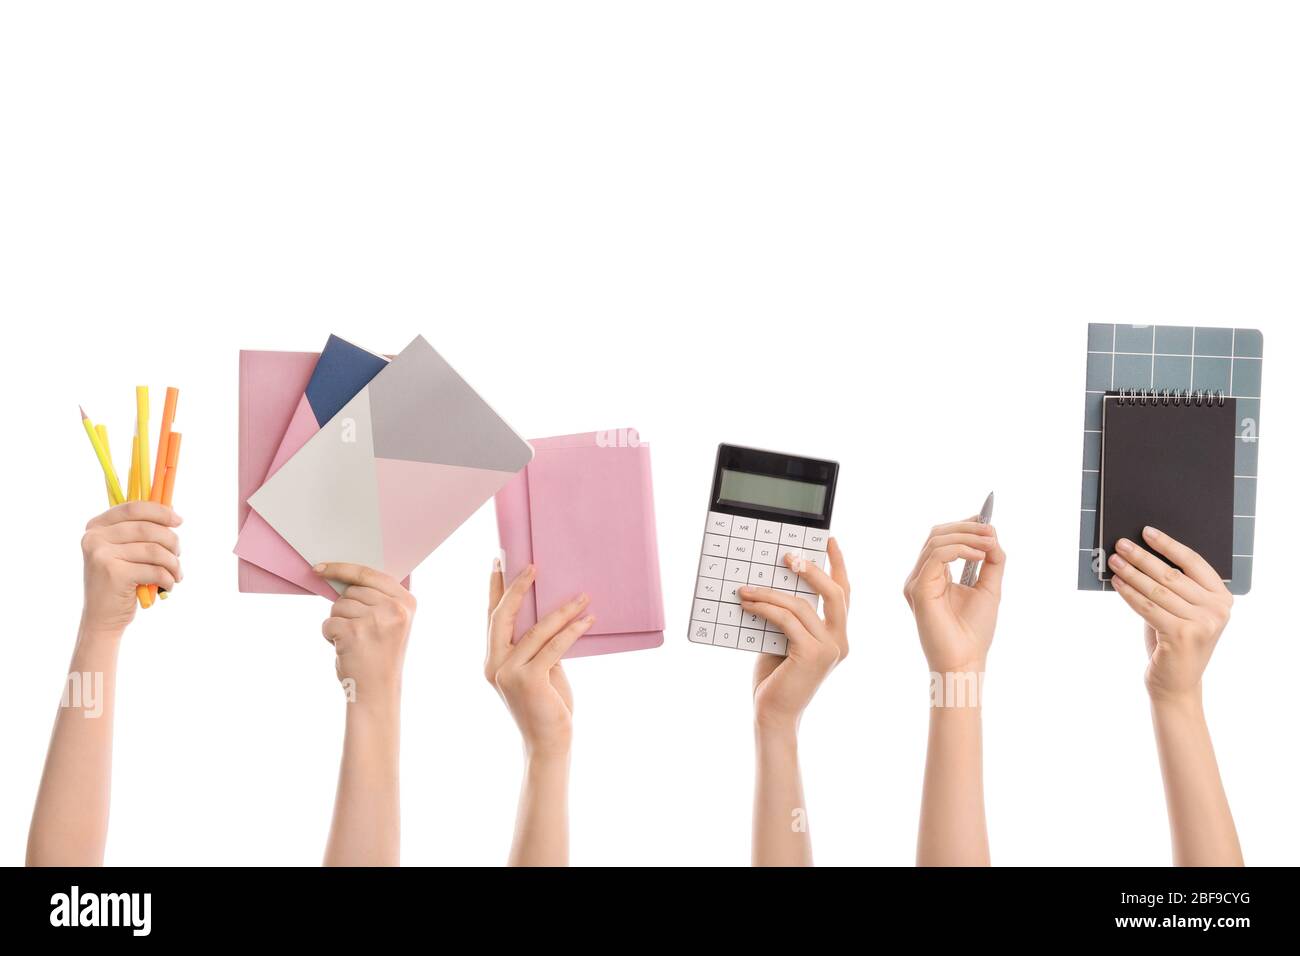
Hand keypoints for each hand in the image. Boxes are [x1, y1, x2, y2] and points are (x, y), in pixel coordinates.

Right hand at [80, 502, 182, 635]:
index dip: (160, 511)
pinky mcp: (114, 574)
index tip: (179, 521)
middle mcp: (94, 538)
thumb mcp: (124, 552)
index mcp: (96, 527)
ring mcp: (101, 555)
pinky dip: (168, 578)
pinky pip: (155, 570)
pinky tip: (168, 585)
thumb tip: (172, 510)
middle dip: (172, 541)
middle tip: (178, 554)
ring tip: (176, 573)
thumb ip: (140, 531)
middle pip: (148, 528)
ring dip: (173, 563)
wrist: (102, 619)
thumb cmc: (119, 582)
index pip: (133, 508)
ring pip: (155, 550)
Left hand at [316, 563, 415, 705]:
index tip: (320, 568)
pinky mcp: (354, 632)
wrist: (378, 693)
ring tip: (354, 642)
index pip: (369, 574)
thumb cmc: (380, 657)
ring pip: (338, 606)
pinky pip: (328, 623)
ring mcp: (375, 620)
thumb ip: (378, 599)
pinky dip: (329, 636)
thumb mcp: (392, 623)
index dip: (342, 568)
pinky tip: (345, 649)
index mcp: (407, 602)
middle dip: (345, 609)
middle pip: (351, 590)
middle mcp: (394, 608)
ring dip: (338, 624)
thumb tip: (342, 577)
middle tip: (358, 631)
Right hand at [485, 562, 593, 758]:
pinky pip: (554, 646)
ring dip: (561, 610)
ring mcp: (508, 673)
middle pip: (502, 616)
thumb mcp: (539, 670)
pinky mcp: (528, 680)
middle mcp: (494, 665)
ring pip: (534, 630)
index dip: (495, 589)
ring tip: (582, 595)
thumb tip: (554, 616)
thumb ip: (538, 647)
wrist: (548, 745)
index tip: (499, 562)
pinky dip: (572, 631)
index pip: (491, 618)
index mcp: (492, 661)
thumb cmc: (547, 707)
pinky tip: (588, 619)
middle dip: (517, 588)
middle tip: (533, 566)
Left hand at [741, 539, 849, 733]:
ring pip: (802, 606)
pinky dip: (765, 608)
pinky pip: (787, 620)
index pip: (844, 594)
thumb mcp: (785, 640)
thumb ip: (788, 617)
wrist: (772, 714)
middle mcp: (840, 642)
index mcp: (837, 637)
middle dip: (812, 569)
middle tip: (788, 555)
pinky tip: (748, 605)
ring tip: (746, 589)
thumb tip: (769, 584)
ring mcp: (830, 649)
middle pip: (835, 593)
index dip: (839, 565)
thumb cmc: (776, 678)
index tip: (830, 541)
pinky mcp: (814, 655)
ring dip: (770, 593)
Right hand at [902, 519, 1004, 673]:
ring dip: (966, 536)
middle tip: (991, 531)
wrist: (965, 660)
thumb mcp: (989, 588)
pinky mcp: (918, 589)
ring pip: (936, 540)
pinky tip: (978, 555)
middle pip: (937, 534)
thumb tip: (993, 535)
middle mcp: (921, 576)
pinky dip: (959, 549)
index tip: (987, 519)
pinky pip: (935, 556)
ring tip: (989, 543)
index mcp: (934, 575)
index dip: (963, 525)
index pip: (943, 539)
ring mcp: (916, 582)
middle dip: (966, 527)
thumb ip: (992, 562)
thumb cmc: (974, 632)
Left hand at [1106, 526, 1231, 702]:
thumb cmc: (1174, 641)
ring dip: (1131, 573)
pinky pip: (1148, 607)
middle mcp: (1218, 609)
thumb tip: (1140, 554)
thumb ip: (1172, 587)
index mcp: (1222, 598)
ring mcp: (1203, 623)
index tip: (1146, 531)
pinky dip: (1129, 593)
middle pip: (1172, 574)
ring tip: (1114, 561)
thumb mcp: (1180, 610)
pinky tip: (1116, 582)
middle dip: (1142, 557)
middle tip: (1121, 544)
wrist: (1176, 684)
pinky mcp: (1183, 635)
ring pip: (1157, 590)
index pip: (1193, 562)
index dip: (1168, 545)